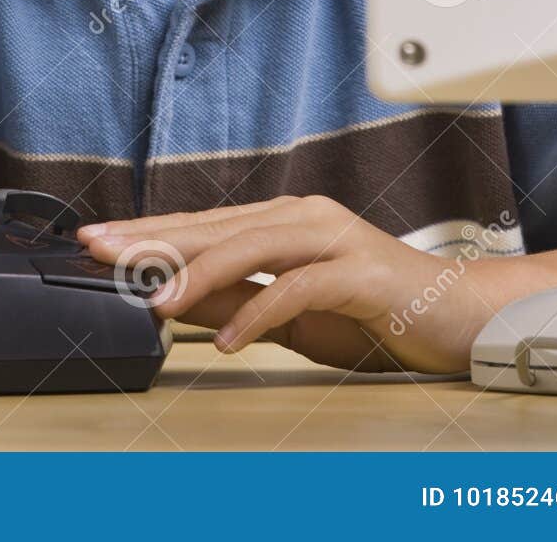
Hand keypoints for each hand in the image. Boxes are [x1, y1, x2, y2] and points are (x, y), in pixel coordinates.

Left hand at [79, 196, 554, 372]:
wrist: (461, 317)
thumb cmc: (376, 312)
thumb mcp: (291, 312)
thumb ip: (237, 299)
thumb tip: (172, 300)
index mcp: (283, 220)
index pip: (200, 223)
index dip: (146, 230)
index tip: (95, 240)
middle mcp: (304, 217)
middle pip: (214, 226)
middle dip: (152, 240)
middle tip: (99, 251)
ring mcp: (334, 239)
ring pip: (251, 247)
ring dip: (197, 274)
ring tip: (154, 300)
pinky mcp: (361, 272)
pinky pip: (299, 289)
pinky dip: (259, 312)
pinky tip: (228, 338)